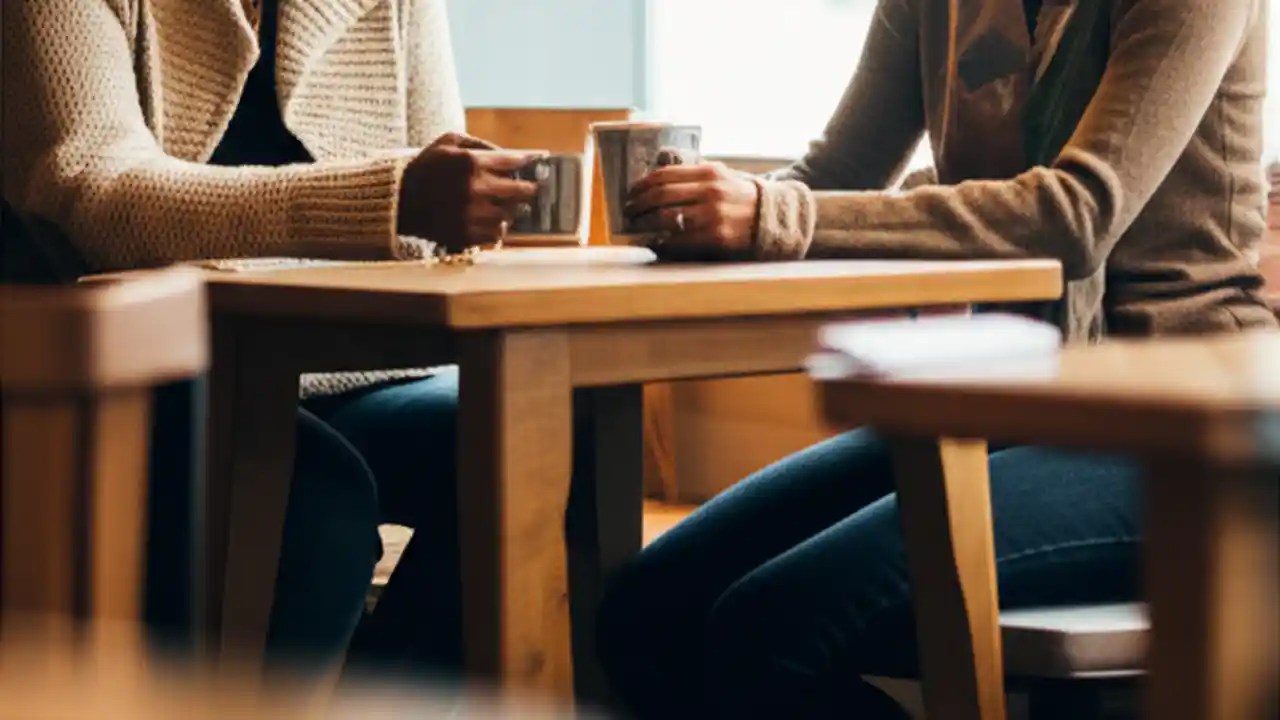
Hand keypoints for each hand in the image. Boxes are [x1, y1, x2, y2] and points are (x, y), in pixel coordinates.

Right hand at [398, 133, 541, 250]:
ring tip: (507, 205)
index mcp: (471, 163)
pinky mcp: (468, 234)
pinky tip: (492, 220)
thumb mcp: (448, 142)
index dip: (525, 163)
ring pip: (511, 214)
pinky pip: (497, 233)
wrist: (399, 201)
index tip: (530, 165)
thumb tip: (506, 153)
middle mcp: (475, 189)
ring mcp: (473, 214)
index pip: (512, 162)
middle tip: (529, 188)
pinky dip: (498, 226)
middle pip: (520, 191)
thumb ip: (478, 143)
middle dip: (527, 188)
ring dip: (511, 209)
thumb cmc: (426, 167)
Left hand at [625, 162, 760, 259]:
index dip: (641, 184)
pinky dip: (662, 241)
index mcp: (708, 172)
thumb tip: (654, 179)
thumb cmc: (736, 196)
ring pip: (666, 219)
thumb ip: (691, 174)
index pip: (664, 175)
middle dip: (638, 204)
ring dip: (645, 224)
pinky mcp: (716, 237)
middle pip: (661, 196)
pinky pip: (680, 240)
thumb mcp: (719, 175)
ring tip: (636, 226)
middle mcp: (710, 191)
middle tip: (627, 211)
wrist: (769, 217)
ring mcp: (713, 215)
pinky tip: (654, 241)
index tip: (630, 192)